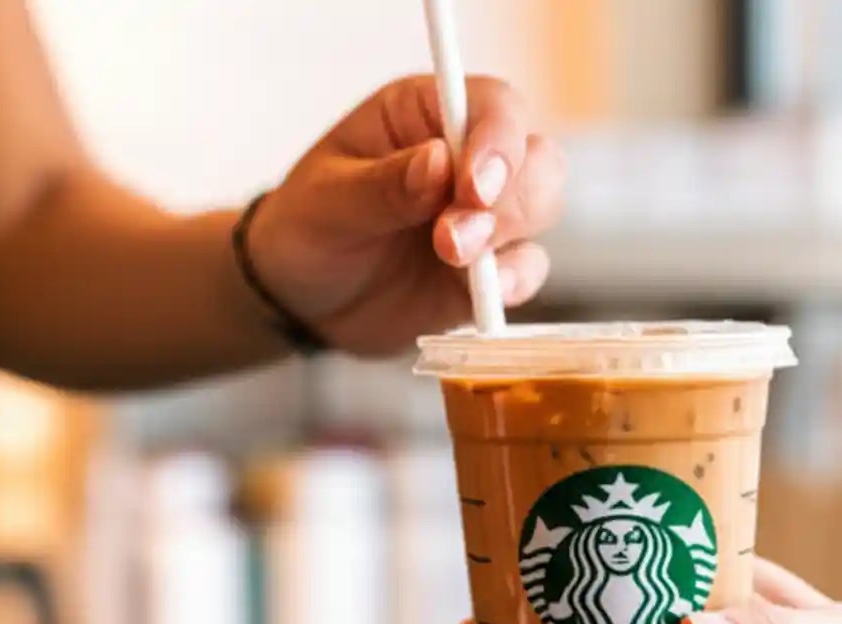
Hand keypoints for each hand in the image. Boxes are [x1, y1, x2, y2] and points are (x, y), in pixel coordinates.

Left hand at [248, 75, 564, 355]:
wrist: (301, 299)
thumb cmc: (306, 228)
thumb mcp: (327, 202)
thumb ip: (383, 185)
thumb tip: (437, 161)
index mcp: (426, 115)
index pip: (493, 107)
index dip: (498, 141)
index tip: (474, 186)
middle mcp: (468, 158)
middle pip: (536, 158)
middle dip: (510, 198)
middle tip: (453, 237)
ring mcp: (485, 215)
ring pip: (540, 208)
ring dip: (510, 236)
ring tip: (452, 260)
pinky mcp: (490, 268)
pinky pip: (528, 268)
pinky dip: (515, 282)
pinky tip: (484, 296)